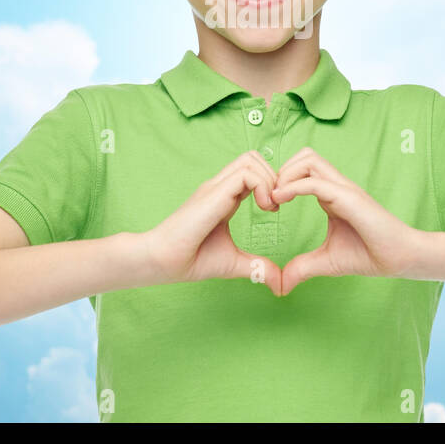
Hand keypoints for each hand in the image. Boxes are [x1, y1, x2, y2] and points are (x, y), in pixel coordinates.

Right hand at [143, 151, 284, 296]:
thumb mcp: (234, 262)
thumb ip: (257, 267)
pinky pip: (246, 174)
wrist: (163, 261)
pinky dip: (263, 186)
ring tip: (270, 207)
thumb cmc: (192, 259)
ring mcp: (215, 187)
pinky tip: (264, 208)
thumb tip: (280, 285)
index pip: (252, 172)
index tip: (275, 209)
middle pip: (253, 158)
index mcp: (224, 198)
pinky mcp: (213, 193)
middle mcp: (220, 187)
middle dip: (274, 176)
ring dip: (270, 180)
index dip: (271, 184)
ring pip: (251, 160)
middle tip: (277, 204)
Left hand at [271, 147, 423, 295]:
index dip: (281, 181)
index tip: (269, 205)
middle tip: (270, 199)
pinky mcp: (349, 197)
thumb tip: (280, 285)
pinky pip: (315, 182)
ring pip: (309, 159)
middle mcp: (337, 186)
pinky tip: (280, 201)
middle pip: (304, 156)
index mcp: (331, 195)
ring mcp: (344, 189)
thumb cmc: (369, 255)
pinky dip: (293, 186)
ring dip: (286, 175)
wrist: (400, 259)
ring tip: (275, 199)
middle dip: (281, 171)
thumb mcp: (326, 261)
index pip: (302, 170)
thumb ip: (302, 268)